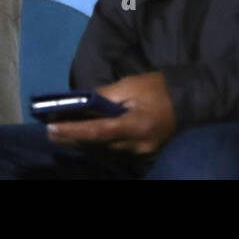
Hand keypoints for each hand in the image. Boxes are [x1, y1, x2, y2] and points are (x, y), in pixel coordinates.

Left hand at [46, 72, 176, 153]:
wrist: (188, 99)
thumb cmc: (157, 88)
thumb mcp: (130, 84)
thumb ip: (104, 96)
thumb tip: (80, 102)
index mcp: (136, 125)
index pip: (99, 132)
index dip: (74, 131)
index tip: (53, 127)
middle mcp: (137, 145)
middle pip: (98, 146)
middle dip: (72, 138)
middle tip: (50, 131)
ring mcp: (140, 153)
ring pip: (104, 151)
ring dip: (82, 142)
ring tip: (60, 134)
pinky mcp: (142, 154)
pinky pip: (113, 151)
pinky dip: (96, 144)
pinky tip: (82, 137)